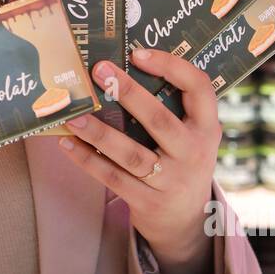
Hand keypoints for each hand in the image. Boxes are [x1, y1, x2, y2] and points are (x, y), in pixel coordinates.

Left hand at [57, 46, 221, 261]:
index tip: (138, 53)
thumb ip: (172, 109)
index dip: (171, 66)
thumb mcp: (191, 136)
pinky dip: (88, 160)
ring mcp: (171, 180)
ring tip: (74, 115)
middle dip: (127, 92)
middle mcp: (193, 153)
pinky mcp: (148, 201)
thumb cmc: (181, 161)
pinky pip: (113, 178)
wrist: (187, 220)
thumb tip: (121, 70)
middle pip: (159, 120)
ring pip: (130, 154)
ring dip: (99, 133)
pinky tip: (68, 144)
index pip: (199, 88)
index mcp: (207, 128)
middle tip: (99, 70)